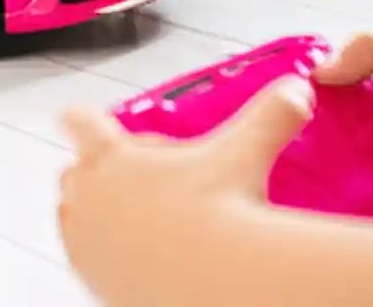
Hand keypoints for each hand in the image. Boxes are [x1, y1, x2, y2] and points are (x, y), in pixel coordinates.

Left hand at [57, 77, 313, 305]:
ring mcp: (83, 238)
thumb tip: (296, 91)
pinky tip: (143, 254)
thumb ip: (269, 115)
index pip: (78, 120)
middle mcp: (87, 195)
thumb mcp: (244, 153)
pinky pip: (85, 257)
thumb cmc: (218, 216)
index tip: (97, 124)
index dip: (88, 119)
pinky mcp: (89, 276)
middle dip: (102, 173)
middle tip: (147, 182)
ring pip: (76, 215)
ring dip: (101, 214)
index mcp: (111, 156)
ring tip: (149, 221)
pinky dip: (106, 253)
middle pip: (77, 171)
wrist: (217, 280)